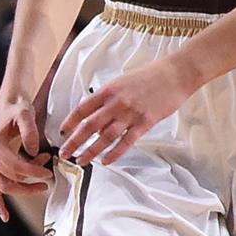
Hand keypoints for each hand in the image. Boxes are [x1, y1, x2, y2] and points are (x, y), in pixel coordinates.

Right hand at [0, 90, 52, 220]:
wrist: (8, 109)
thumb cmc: (18, 111)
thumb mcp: (25, 114)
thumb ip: (30, 131)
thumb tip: (35, 151)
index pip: (15, 166)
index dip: (33, 170)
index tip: (49, 171)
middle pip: (10, 179)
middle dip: (30, 181)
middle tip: (48, 177)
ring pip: (4, 186)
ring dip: (24, 188)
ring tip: (43, 183)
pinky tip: (5, 217)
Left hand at [54, 56, 196, 167]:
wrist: (174, 74)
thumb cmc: (147, 77)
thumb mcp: (120, 83)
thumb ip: (106, 100)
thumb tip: (96, 120)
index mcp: (107, 91)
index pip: (81, 109)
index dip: (69, 122)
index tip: (62, 133)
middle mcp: (115, 103)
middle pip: (88, 126)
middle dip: (74, 142)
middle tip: (64, 154)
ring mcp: (130, 114)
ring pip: (105, 137)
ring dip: (91, 151)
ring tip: (81, 161)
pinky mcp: (145, 122)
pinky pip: (126, 141)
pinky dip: (114, 153)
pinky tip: (106, 161)